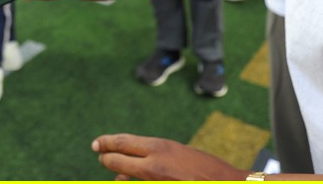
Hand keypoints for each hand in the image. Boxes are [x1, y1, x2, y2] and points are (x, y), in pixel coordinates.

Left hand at [92, 134, 245, 180]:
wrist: (226, 183)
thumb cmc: (205, 168)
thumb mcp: (178, 153)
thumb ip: (152, 157)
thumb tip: (124, 168)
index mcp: (159, 148)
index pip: (123, 143)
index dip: (106, 142)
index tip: (97, 143)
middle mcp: (153, 166)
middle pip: (116, 160)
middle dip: (105, 158)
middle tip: (99, 155)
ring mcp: (155, 182)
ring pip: (123, 178)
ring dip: (118, 175)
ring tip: (116, 172)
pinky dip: (131, 183)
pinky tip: (128, 181)